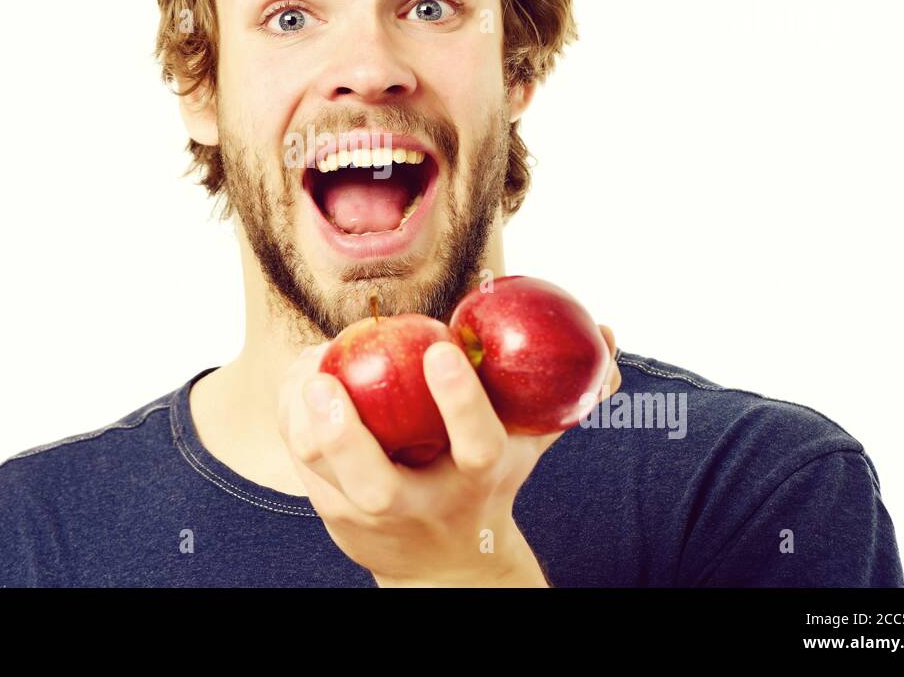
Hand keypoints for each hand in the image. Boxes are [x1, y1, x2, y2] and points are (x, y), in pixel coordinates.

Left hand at [277, 325, 620, 586]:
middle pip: (376, 481)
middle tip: (326, 377)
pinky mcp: (335, 516)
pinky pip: (304, 468)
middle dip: (346, 432)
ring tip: (307, 368)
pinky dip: (294, 423)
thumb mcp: (530, 447)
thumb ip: (563, 393)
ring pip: (326, 475)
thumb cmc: (490, 484)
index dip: (460, 398)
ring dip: (304, 420)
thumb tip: (610, 337)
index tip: (440, 349)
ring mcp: (373, 517)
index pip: (477, 441)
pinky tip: (299, 383)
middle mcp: (423, 503)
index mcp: (479, 478)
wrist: (447, 567)